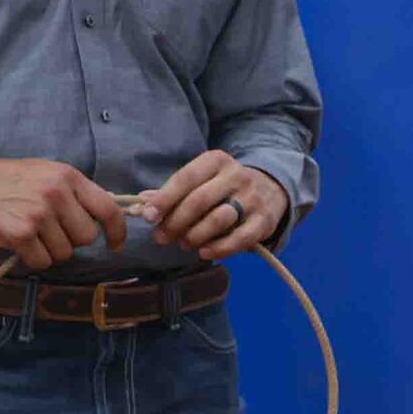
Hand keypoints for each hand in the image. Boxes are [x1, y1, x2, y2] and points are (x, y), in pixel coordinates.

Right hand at [0, 148, 127, 271]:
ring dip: (49, 250)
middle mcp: (57, 193)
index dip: (117, 232)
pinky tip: (18, 241)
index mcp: (69, 177)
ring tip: (30, 232)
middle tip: (49, 230)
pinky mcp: (19, 232)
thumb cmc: (10, 180)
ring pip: (64, 253)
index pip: (108, 209)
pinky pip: (42, 261)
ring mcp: (38, 213)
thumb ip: (75, 193)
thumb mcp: (48, 174)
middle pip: (87, 238)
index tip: (115, 245)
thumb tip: (104, 219)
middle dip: (71, 240)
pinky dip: (32, 258)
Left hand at [140, 147, 290, 260]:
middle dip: (176, 221)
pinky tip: (205, 253)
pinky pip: (240, 238)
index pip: (186, 178)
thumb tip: (141, 205)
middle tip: (162, 237)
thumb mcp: (201, 180)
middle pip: (200, 200)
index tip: (149, 217)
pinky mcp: (265, 221)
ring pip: (219, 219)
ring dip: (196, 235)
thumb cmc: (223, 187)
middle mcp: (236, 175)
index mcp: (216, 160)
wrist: (270, 189)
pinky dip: (220, 248)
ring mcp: (253, 198)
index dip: (165, 199)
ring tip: (184, 244)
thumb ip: (173, 192)